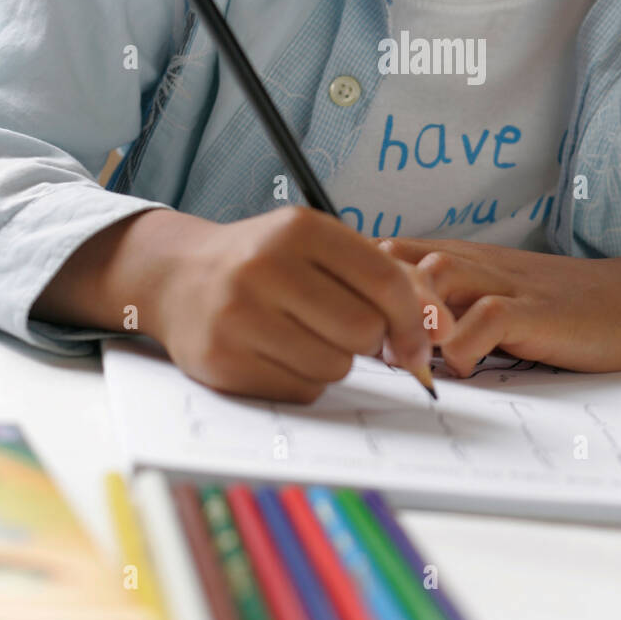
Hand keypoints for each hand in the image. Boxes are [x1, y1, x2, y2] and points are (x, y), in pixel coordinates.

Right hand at [152, 207, 452, 401]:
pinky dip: (304, 380)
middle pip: (363, 330)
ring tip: (305, 336)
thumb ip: (387, 278)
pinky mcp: (222, 360)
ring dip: (335, 361)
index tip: (422, 341)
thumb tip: (442, 328)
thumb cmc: (266, 262)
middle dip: (371, 341)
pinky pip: (300, 390)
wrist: (178, 277)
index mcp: (299, 229)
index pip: (384, 280)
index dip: (415, 319)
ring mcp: (239, 314)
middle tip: (349, 332)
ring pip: (335, 366)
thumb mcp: (321, 248)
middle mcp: (265, 266)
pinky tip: (279, 354)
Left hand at [376, 236, 620, 375]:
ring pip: (435, 278)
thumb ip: (447, 308)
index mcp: (461, 259)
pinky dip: (464, 348)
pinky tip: (463, 368)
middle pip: (397, 259)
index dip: (358, 284)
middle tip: (373, 351)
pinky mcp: (536, 312)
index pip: (388, 251)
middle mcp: (475, 263)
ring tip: (413, 362)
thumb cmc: (556, 307)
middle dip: (374, 304)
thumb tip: (385, 340)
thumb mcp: (492, 296)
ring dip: (413, 323)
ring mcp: (506, 284)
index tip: (350, 323)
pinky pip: (486, 319)